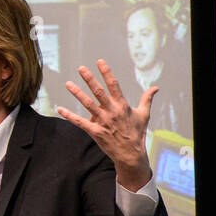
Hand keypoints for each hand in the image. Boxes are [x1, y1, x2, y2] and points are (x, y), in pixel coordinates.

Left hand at [55, 59, 154, 191]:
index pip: (114, 85)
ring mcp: (103, 121)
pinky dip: (69, 115)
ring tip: (68, 84)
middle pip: (99, 92)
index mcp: (122, 106)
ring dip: (78, 94)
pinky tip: (60, 108)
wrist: (131, 154)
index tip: (100, 61)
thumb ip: (147, 99)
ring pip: (88, 105)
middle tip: (81, 68)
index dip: (107, 73)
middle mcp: (112, 112)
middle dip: (90, 80)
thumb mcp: (143, 115)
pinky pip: (80, 122)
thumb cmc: (136, 133)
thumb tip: (156, 87)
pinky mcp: (96, 131)